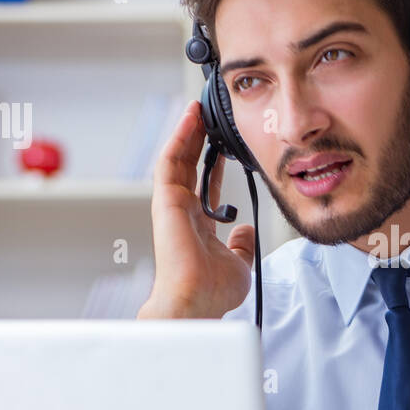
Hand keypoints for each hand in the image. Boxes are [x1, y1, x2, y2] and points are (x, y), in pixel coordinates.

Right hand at [138, 101, 255, 318]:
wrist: (197, 302)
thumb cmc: (212, 292)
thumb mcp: (238, 264)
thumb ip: (240, 245)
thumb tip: (244, 229)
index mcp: (198, 224)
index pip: (205, 185)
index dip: (212, 163)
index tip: (224, 144)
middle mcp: (184, 212)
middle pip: (190, 166)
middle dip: (200, 139)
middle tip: (210, 115)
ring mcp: (173, 205)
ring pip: (178, 158)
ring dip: (188, 132)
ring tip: (199, 108)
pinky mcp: (166, 200)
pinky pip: (170, 162)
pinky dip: (179, 138)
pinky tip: (190, 118)